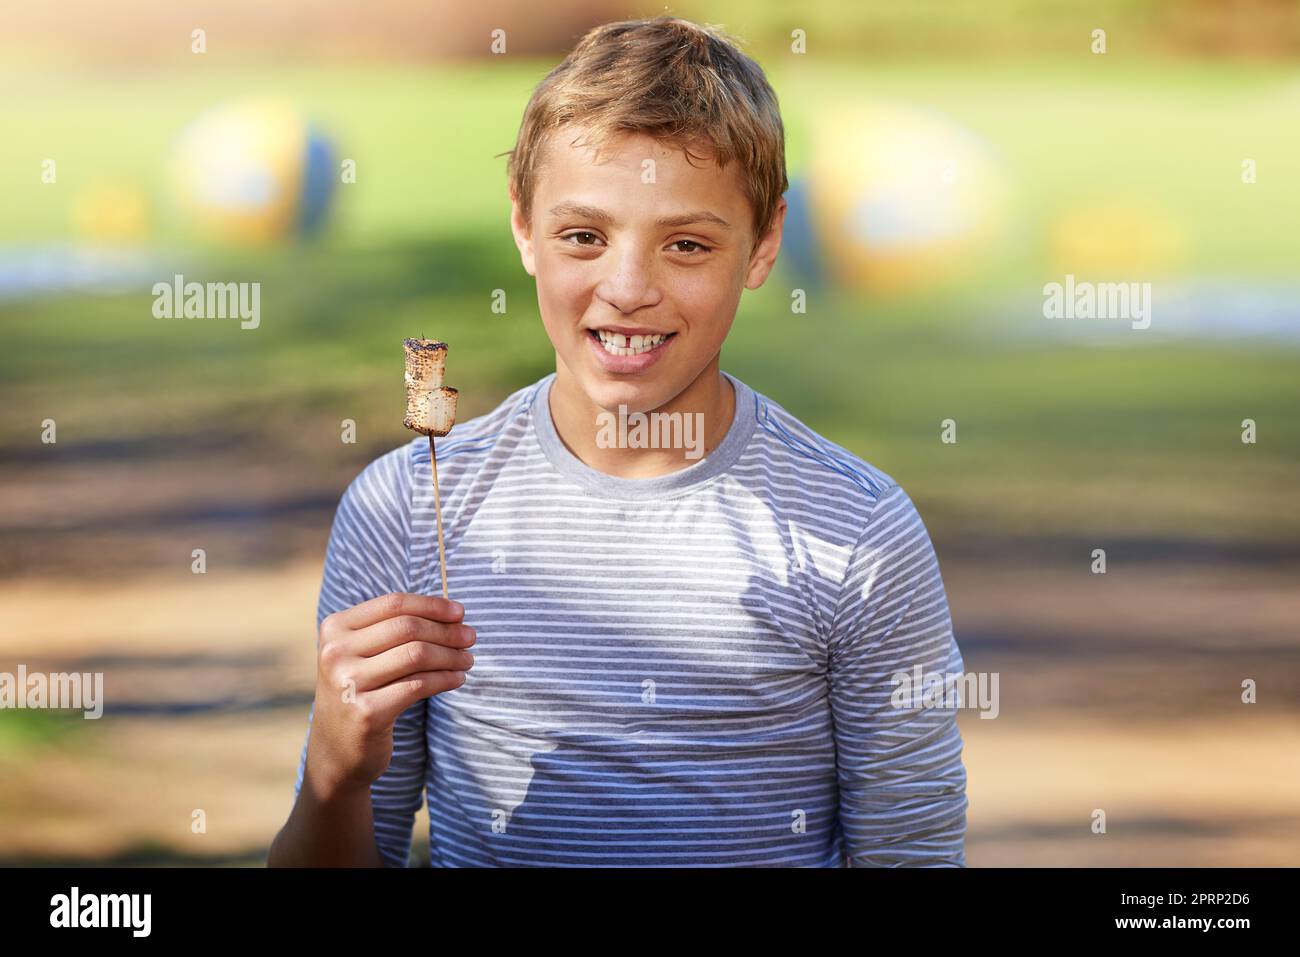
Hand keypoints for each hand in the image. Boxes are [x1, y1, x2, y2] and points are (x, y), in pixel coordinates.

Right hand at [305, 592, 474, 796]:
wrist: (337, 750)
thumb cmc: (360, 692)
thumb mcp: (363, 654)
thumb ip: (394, 629)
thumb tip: (452, 614)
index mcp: (334, 628)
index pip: (393, 604)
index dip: (431, 606)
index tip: (460, 612)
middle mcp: (335, 652)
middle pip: (407, 627)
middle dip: (446, 631)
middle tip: (470, 638)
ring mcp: (348, 683)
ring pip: (416, 654)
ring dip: (450, 655)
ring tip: (467, 660)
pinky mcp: (366, 712)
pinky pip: (419, 685)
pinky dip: (445, 679)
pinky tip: (457, 679)